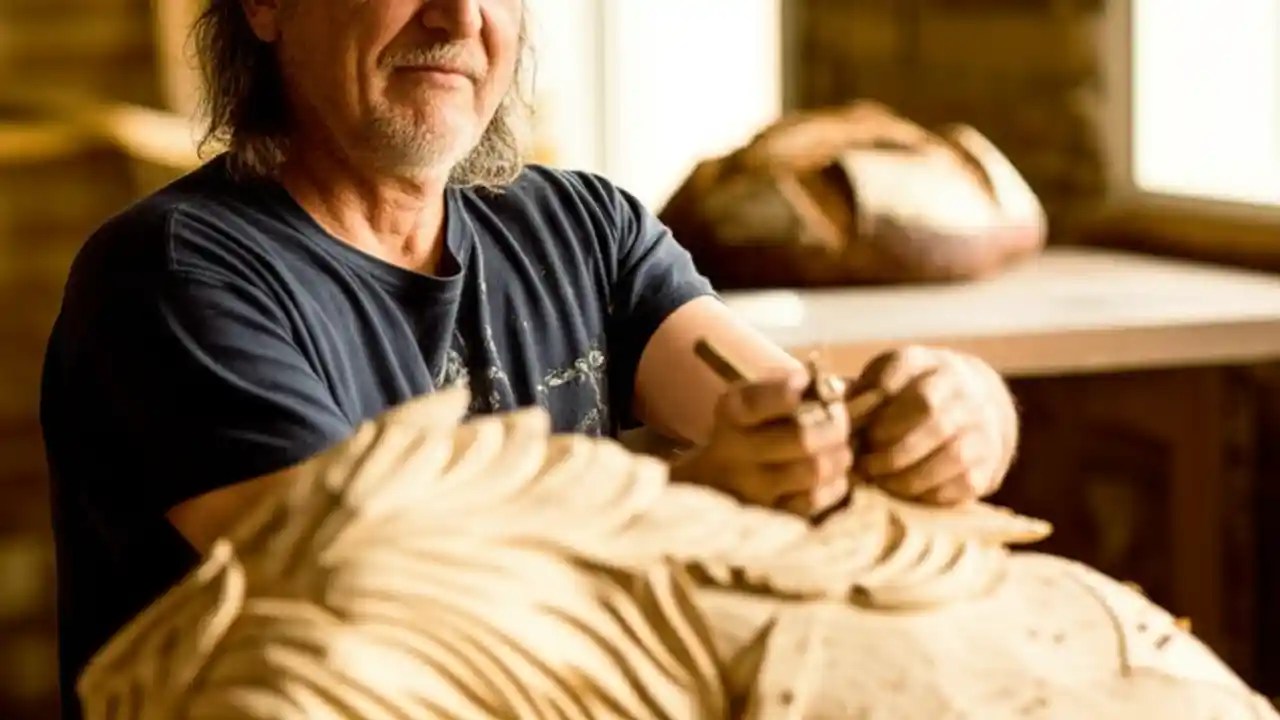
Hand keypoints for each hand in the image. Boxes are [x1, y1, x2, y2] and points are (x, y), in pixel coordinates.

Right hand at [673, 370, 852, 517]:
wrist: (718, 477)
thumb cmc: (751, 429)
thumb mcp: (757, 399)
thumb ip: (792, 387)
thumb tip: (834, 388)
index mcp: (733, 413)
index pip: (763, 401)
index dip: (790, 392)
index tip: (801, 386)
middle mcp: (737, 451)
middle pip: (803, 438)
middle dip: (833, 427)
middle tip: (839, 424)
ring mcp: (752, 487)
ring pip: (813, 470)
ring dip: (838, 457)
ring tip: (840, 451)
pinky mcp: (770, 513)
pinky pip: (814, 501)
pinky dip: (834, 485)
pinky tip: (832, 476)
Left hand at [848, 346, 1016, 505]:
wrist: (977, 405)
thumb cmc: (909, 396)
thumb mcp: (884, 380)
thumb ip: (858, 392)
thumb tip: (834, 412)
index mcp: (926, 361)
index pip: (903, 366)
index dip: (877, 395)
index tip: (855, 423)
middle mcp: (959, 387)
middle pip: (929, 411)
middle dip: (890, 444)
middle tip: (864, 464)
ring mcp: (980, 424)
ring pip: (950, 453)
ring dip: (907, 475)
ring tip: (880, 481)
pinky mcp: (989, 462)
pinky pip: (962, 482)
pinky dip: (929, 492)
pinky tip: (905, 492)